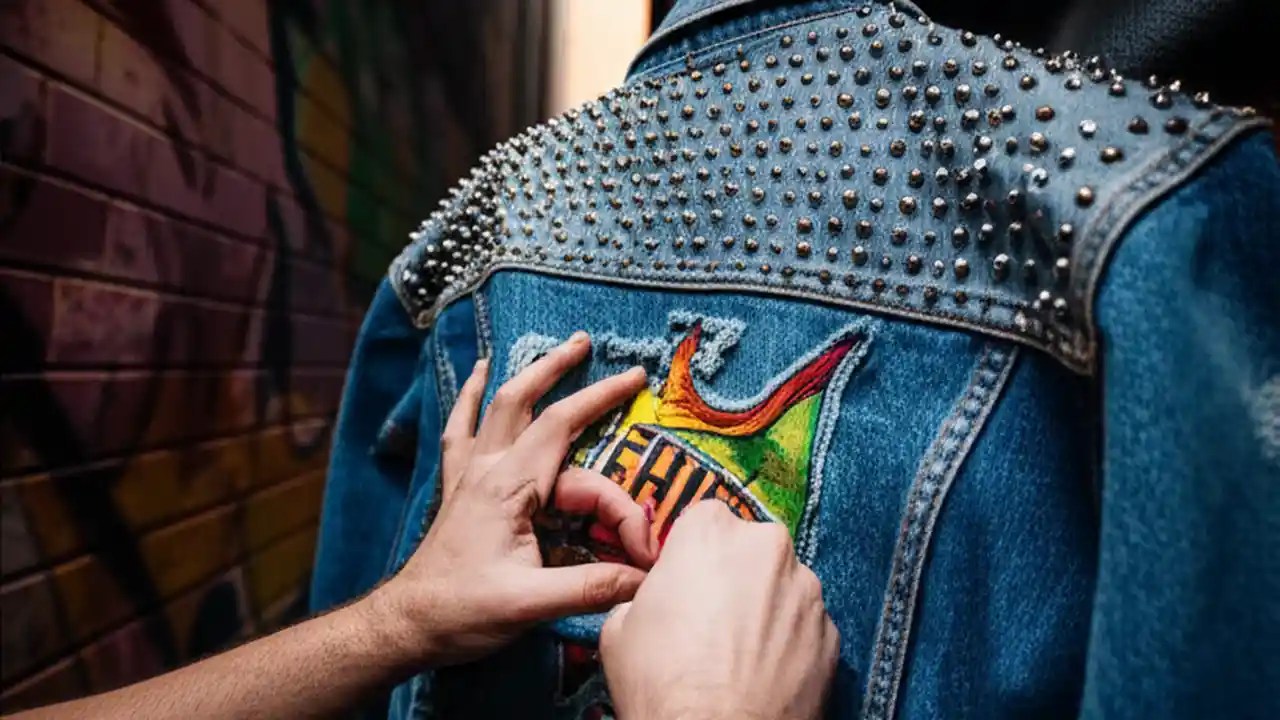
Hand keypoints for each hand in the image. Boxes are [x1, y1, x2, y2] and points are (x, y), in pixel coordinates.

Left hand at [369, 332, 657, 665]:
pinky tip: (478, 373)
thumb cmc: (462, 612)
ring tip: (554, 348)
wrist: (406, 624)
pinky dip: (471, 396)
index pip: (571, 451)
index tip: (645, 529)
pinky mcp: (458, 488)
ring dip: (528, 373)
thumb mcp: (531, 604)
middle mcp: (488, 469)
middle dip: (563, 369)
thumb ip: (592, 587)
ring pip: (499, 406)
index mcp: (508, 487)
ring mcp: (469, 474)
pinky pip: (463, 427)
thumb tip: (647, 580)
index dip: (617, 490)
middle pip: (530, 402)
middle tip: (593, 343)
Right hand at [600, 501, 838, 719]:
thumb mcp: (619, 626)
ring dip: (766, 608)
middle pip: (750, 548)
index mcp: (712, 531)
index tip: (683, 583)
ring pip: (783, 586)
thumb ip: (646, 595)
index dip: (691, 554)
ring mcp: (807, 590)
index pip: (703, 519)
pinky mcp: (832, 633)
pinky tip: (764, 672)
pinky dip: (789, 642)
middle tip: (710, 619)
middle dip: (734, 575)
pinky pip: (805, 625)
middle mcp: (767, 547)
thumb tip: (656, 605)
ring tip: (738, 653)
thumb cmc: (663, 682)